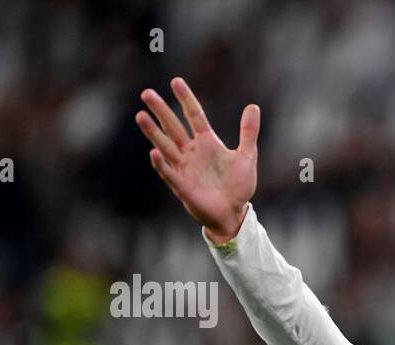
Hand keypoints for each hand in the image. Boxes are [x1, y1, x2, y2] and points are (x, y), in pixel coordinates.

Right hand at [135, 77, 258, 243]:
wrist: (233, 213)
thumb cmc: (238, 186)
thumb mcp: (246, 156)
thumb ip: (248, 132)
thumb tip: (253, 106)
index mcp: (207, 142)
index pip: (194, 116)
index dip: (186, 99)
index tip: (176, 81)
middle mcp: (192, 152)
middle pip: (174, 127)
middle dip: (161, 111)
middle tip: (146, 93)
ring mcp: (184, 167)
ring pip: (165, 145)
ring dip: (153, 132)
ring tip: (140, 116)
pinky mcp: (181, 185)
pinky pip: (169, 172)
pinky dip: (161, 163)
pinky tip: (153, 152)